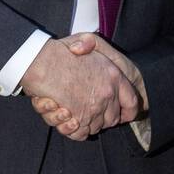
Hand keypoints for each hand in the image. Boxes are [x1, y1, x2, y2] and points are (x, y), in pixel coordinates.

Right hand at [19, 36, 139, 139]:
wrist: (41, 64)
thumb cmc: (60, 51)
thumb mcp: (86, 39)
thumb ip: (94, 45)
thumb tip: (87, 52)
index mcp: (114, 77)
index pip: (132, 102)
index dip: (128, 109)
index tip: (124, 112)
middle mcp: (107, 96)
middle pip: (113, 118)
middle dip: (104, 117)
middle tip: (90, 109)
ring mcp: (93, 110)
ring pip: (96, 127)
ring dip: (86, 122)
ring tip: (71, 110)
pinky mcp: (78, 121)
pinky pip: (81, 134)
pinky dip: (74, 130)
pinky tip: (66, 119)